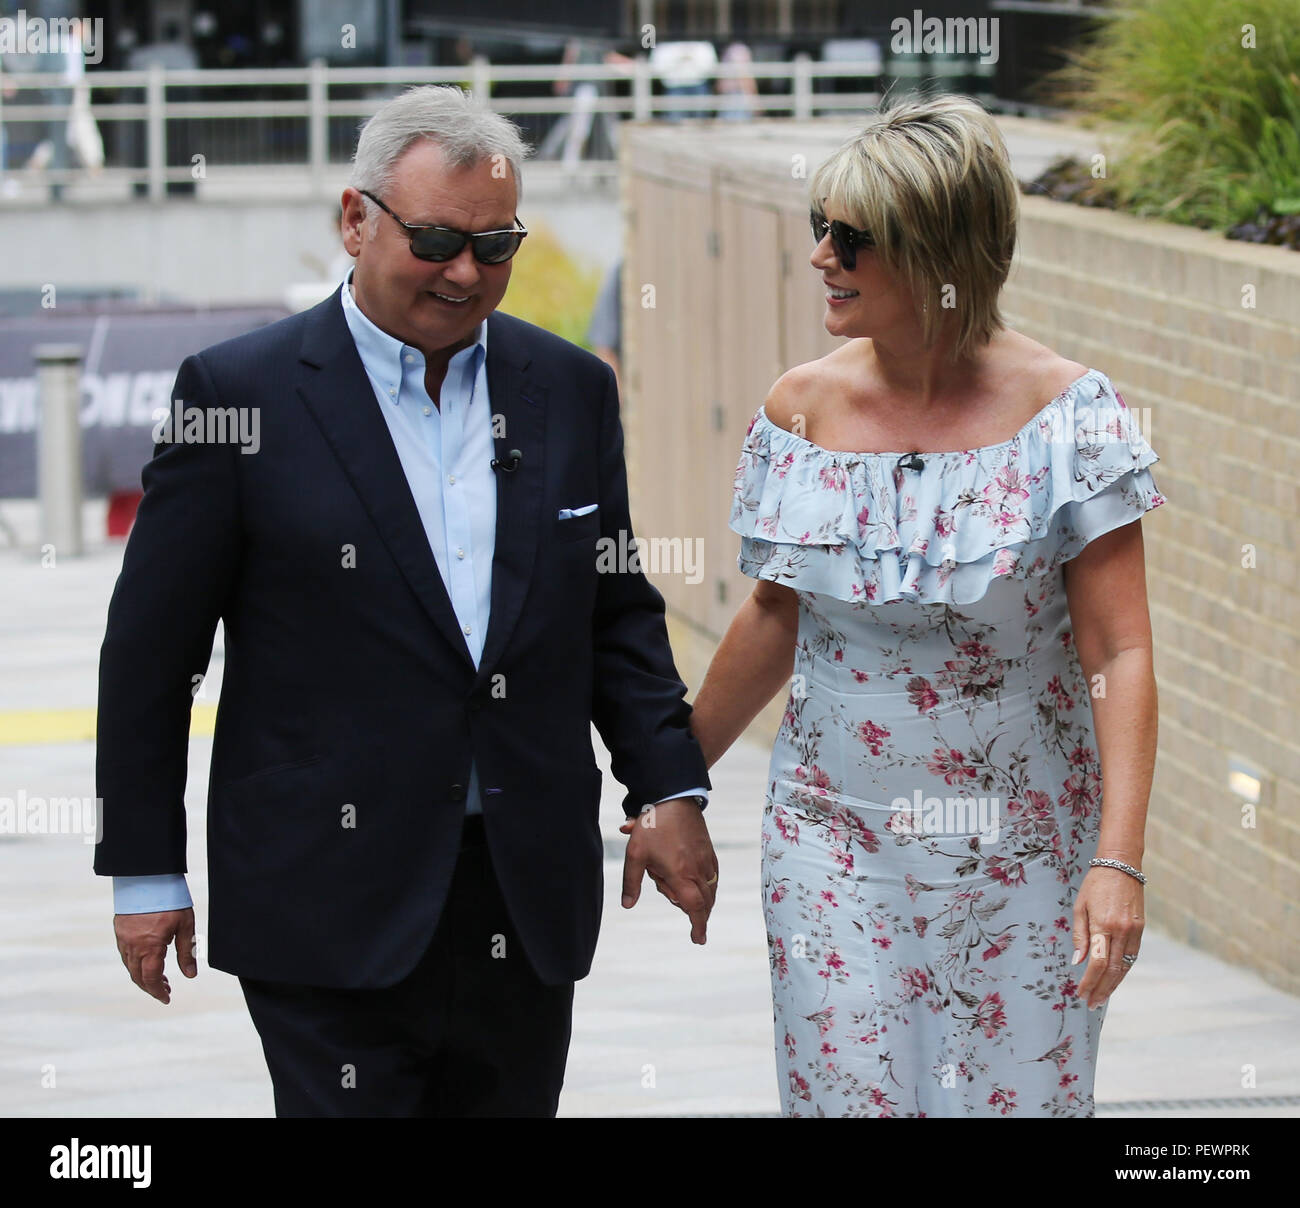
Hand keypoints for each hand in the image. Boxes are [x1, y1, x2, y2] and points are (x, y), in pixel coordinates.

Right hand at [113, 908, 197, 1003]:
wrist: (148, 877)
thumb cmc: (170, 899)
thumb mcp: (185, 926)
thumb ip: (187, 952)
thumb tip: (191, 975)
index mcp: (149, 947)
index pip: (151, 979)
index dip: (158, 991)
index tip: (166, 998)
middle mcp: (132, 946)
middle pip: (138, 976)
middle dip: (151, 987)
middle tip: (165, 990)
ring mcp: (123, 938)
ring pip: (130, 966)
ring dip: (143, 975)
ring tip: (160, 977)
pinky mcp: (120, 929)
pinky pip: (125, 953)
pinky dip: (135, 963)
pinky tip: (147, 960)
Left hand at [618, 799, 717, 944]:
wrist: (675, 798)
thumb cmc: (653, 825)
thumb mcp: (635, 854)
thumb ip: (631, 882)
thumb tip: (628, 904)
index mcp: (680, 874)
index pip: (694, 908)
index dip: (698, 925)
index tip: (698, 938)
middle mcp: (698, 870)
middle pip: (705, 902)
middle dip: (697, 913)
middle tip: (678, 904)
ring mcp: (707, 860)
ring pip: (710, 890)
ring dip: (701, 900)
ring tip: (681, 892)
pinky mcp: (710, 851)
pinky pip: (713, 877)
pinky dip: (708, 886)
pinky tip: (695, 882)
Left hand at [1072, 866, 1143, 1008]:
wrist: (1121, 866)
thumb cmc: (1095, 885)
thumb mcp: (1080, 907)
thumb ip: (1080, 936)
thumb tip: (1078, 962)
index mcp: (1103, 925)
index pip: (1097, 963)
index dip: (1089, 981)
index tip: (1080, 993)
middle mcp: (1121, 931)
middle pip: (1112, 970)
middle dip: (1101, 990)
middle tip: (1091, 1004)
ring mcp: (1134, 932)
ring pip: (1125, 967)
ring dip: (1113, 985)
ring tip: (1101, 998)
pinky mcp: (1141, 930)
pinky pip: (1132, 957)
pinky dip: (1123, 971)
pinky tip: (1114, 980)